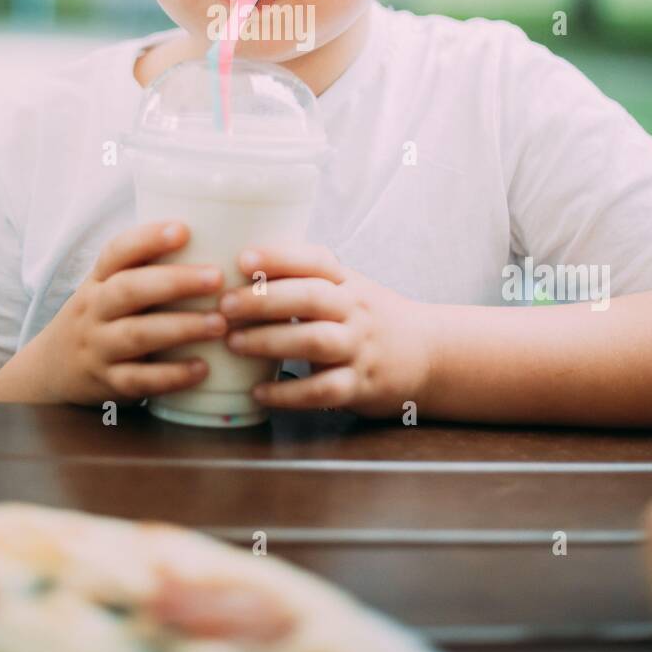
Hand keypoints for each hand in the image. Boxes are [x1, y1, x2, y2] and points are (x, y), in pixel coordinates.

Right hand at [34, 221, 226, 405]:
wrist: (52, 369)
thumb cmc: (101, 317)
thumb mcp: (108, 287)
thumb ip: (146, 268)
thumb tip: (212, 238)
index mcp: (99, 279)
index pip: (117, 251)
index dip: (148, 238)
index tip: (183, 229)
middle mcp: (94, 310)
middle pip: (129, 290)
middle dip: (175, 282)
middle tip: (216, 277)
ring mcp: (98, 347)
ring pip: (137, 335)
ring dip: (181, 328)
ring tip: (219, 323)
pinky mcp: (108, 382)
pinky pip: (140, 380)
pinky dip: (172, 375)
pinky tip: (203, 368)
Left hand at [217, 243, 433, 418]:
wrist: (426, 354)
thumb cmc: (367, 317)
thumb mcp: (345, 288)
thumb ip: (302, 278)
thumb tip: (236, 267)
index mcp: (346, 282)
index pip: (316, 260)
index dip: (280, 257)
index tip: (243, 258)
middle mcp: (355, 310)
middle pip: (311, 298)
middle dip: (265, 300)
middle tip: (225, 305)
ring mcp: (359, 348)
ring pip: (316, 341)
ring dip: (271, 341)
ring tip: (234, 343)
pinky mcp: (361, 386)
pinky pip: (324, 390)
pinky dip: (289, 394)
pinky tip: (259, 393)